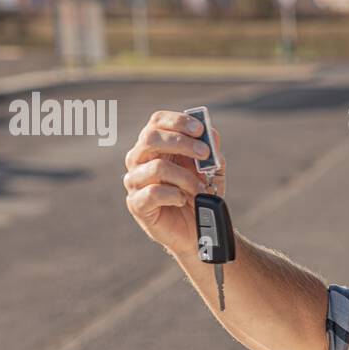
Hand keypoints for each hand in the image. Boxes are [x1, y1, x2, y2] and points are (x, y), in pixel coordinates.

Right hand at [124, 110, 225, 254]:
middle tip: (205, 153)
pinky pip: (153, 193)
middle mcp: (140, 159)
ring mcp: (135, 181)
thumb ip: (212, 150)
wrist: (200, 228)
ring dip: (185, 177)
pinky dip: (175, 195)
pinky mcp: (136, 203)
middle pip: (150, 138)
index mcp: (156, 146)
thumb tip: (210, 133)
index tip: (200, 129)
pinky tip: (183, 200)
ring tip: (199, 189)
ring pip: (157, 167)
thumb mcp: (213, 170)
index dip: (177, 121)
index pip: (157, 122)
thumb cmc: (201, 194)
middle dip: (182, 143)